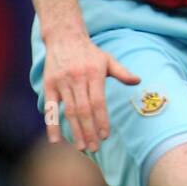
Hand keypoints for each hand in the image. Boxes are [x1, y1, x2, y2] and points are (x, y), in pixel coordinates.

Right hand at [42, 31, 140, 152]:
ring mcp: (61, 82)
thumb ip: (122, 72)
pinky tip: (56, 140)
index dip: (101, 120)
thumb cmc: (89, 52)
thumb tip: (138, 80)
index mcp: (93, 74)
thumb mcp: (108, 59)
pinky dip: (52, 124)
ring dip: (74, 131)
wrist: (64, 37)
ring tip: (81, 147)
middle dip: (89, 130)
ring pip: (68, 111)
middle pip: (83, 110)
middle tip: (95, 148)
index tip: (105, 135)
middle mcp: (76, 79)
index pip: (98, 101)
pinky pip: (49, 108)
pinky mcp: (49, 85)